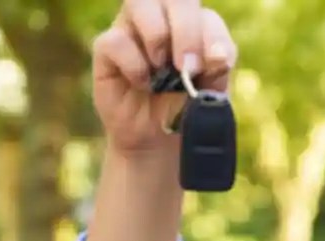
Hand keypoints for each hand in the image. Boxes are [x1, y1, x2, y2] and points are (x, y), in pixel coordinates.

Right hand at [91, 0, 236, 155]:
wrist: (157, 141)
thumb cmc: (186, 110)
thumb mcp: (210, 95)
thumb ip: (217, 72)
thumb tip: (217, 57)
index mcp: (196, 27)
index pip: (207, 17)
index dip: (214, 37)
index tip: (217, 65)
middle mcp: (164, 20)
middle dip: (186, 30)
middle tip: (187, 67)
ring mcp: (133, 30)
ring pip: (139, 2)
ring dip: (157, 35)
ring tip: (162, 68)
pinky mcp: (107, 49)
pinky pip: (115, 40)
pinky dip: (133, 63)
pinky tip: (143, 84)